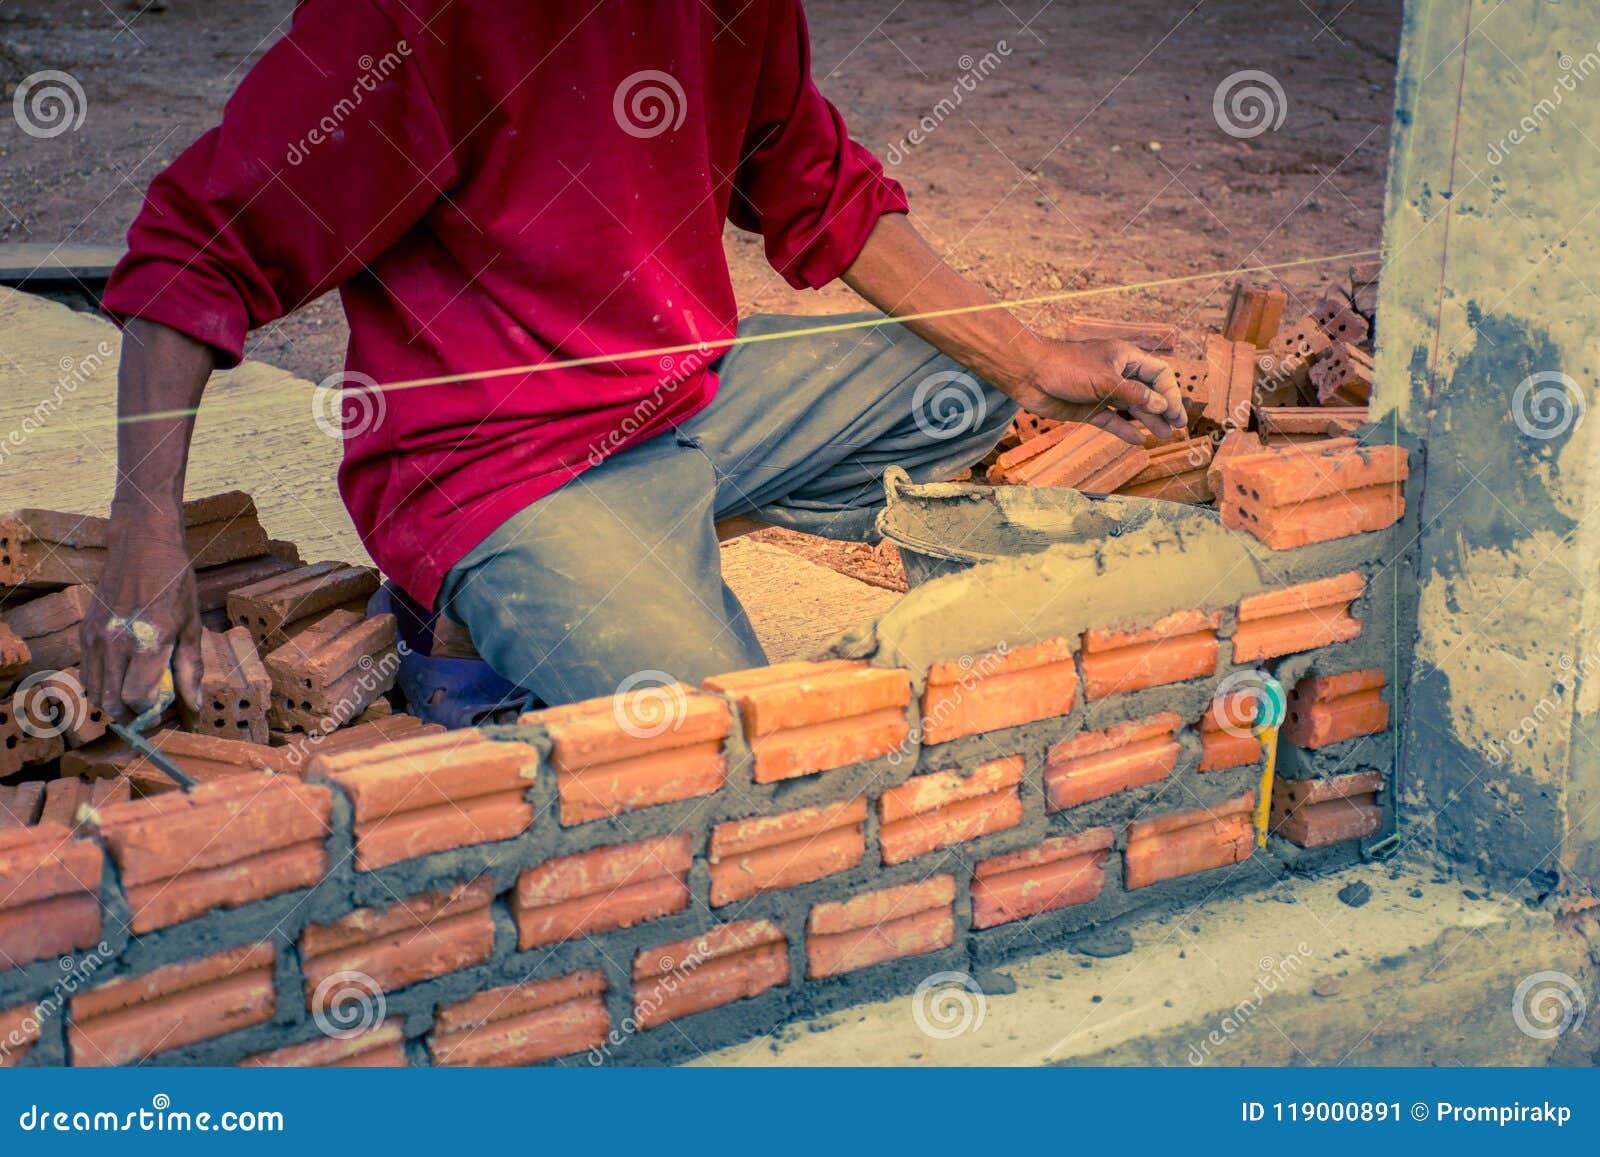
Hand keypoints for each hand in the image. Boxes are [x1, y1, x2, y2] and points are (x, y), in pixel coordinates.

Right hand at [79, 501, 203, 720]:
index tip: (166, 709)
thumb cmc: (174, 584)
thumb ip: (189, 669)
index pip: (136, 698)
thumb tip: (194, 705)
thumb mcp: (191, 626)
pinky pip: (87, 673)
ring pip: (94, 692)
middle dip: (131, 716)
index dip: (152, 712)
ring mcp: (95, 638)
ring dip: (114, 704)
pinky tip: (122, 679)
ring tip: (136, 699)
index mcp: (147, 642)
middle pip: (111, 702)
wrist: (141, 548)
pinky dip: (102, 686)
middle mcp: (115, 643)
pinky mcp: (84, 633)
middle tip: (150, 712)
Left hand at [1012, 339, 1183, 443]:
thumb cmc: (1066, 367)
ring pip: (1132, 408)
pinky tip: (1138, 440)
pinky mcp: (1089, 408)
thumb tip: (1160, 405)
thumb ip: (1133, 394)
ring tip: (1164, 435)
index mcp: (1125, 358)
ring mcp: (1103, 392)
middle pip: (1149, 392)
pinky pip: (1113, 420)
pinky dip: (1125, 429)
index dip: (1170, 391)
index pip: (1158, 373)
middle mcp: (1117, 374)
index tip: (1176, 411)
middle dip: (1164, 408)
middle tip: (1178, 426)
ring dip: (1148, 421)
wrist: (1029, 374)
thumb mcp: (1104, 379)